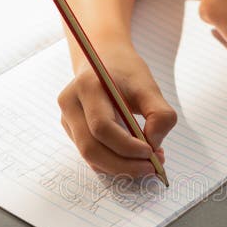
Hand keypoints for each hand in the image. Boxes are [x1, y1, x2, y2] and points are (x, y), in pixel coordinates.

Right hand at [58, 44, 176, 176]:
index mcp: (87, 87)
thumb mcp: (149, 86)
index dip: (127, 146)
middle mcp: (70, 104)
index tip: (151, 152)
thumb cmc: (126, 72)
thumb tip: (154, 146)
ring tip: (147, 163)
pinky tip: (133, 159)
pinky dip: (113, 164)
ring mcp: (67, 118)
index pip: (102, 127)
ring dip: (120, 167)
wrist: (104, 59)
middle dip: (123, 164)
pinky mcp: (72, 130)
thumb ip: (159, 114)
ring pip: (89, 156)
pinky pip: (91, 155)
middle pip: (91, 148)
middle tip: (152, 167)